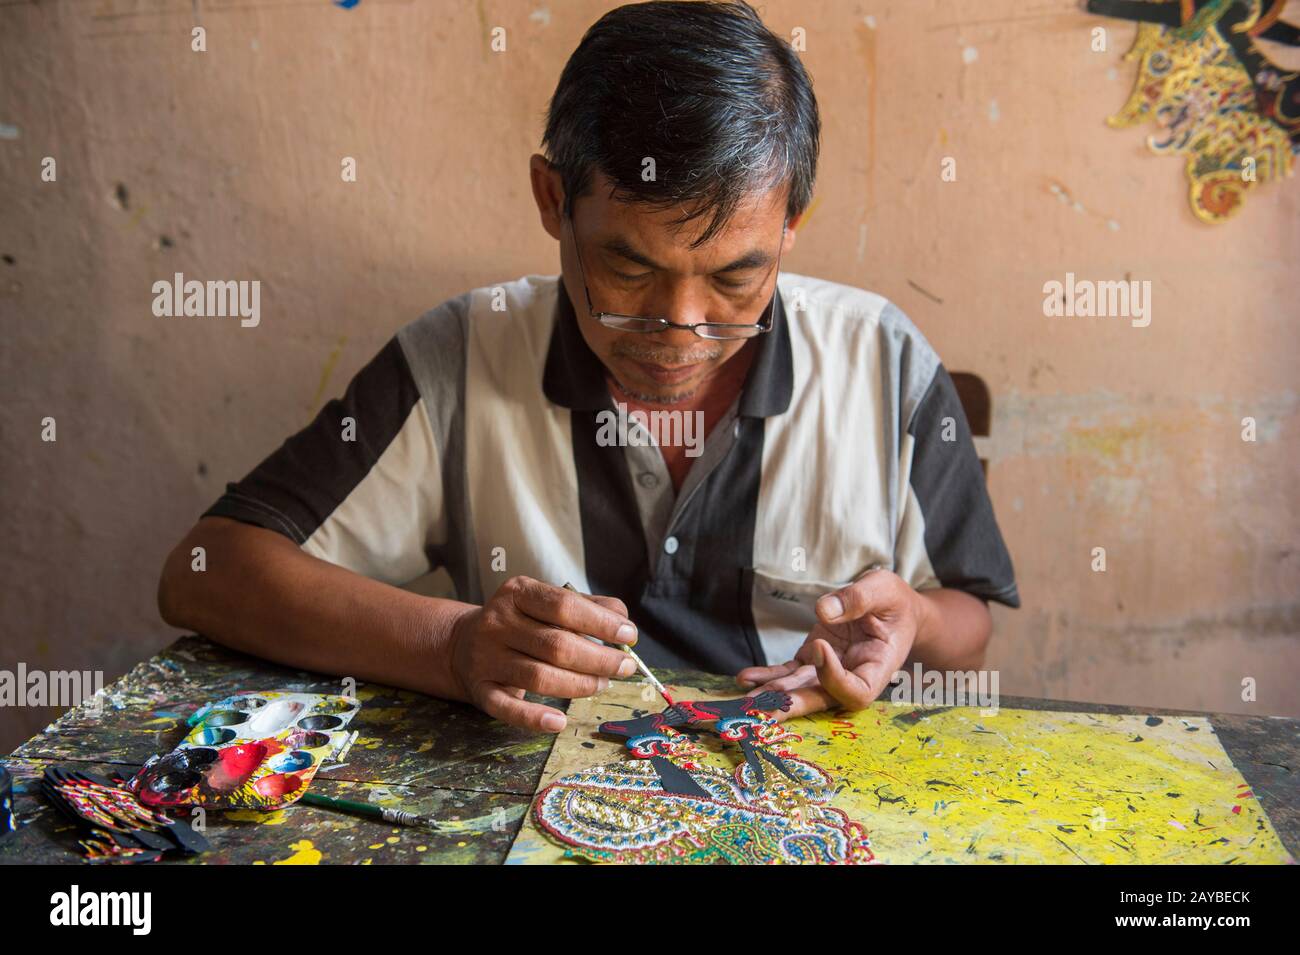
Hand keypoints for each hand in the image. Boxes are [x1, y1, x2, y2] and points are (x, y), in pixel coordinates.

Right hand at [448, 576, 638, 732]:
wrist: (463, 643)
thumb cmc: (521, 622)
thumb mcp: (548, 603)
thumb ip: (588, 607)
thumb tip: (624, 623)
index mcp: (517, 593)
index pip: (563, 606)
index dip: (600, 622)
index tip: (629, 635)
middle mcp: (497, 623)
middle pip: (556, 645)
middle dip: (598, 659)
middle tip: (624, 668)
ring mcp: (486, 658)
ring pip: (539, 677)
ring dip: (579, 685)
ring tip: (602, 685)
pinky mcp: (480, 690)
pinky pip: (508, 709)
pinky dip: (534, 718)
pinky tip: (559, 722)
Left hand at [736, 569, 928, 718]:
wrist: (892, 610)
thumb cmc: (894, 602)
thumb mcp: (883, 589)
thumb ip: (857, 598)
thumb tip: (823, 611)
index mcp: (879, 667)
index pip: (856, 690)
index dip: (835, 676)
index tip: (820, 645)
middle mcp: (852, 676)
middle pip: (822, 699)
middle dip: (791, 705)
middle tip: (762, 711)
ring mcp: (829, 670)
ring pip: (800, 690)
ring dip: (772, 696)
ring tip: (745, 700)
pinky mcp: (812, 660)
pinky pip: (787, 674)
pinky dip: (767, 677)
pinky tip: (745, 678)